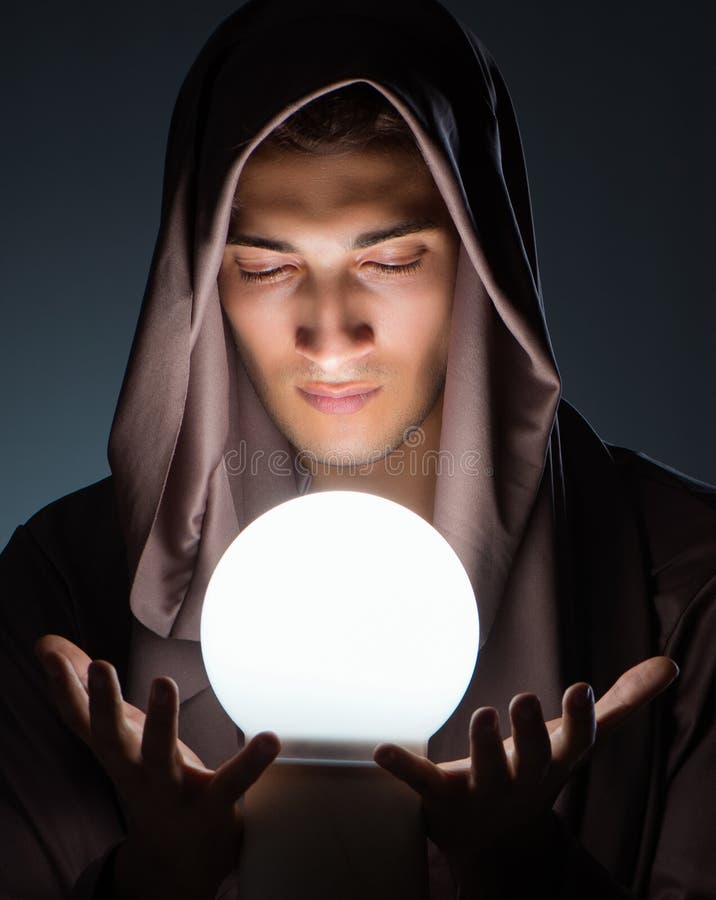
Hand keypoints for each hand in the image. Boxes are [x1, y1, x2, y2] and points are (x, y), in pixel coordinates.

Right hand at [35, 634, 279, 899]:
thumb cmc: (148, 778)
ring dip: (160, 722)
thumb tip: (47, 643)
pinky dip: (250, 762)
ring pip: (159, 757)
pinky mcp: (211, 806)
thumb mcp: (118, 735)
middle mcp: (135, 771)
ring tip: (163, 682)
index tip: (50, 658)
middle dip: (103, 704)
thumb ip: (88, 693)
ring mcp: (171, 790)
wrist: (177, 858)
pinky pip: (231, 783)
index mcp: (115, 752)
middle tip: (101, 666)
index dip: (64, 690)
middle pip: (110, 739)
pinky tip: (269, 738)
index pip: (80, 720)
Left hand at [373, 656, 677, 898]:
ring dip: (483, 746)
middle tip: (525, 698)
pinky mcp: (442, 797)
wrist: (495, 842)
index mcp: (555, 762)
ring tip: (482, 714)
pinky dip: (403, 766)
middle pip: (531, 758)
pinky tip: (381, 748)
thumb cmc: (536, 773)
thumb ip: (621, 703)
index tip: (579, 689)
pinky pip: (422, 783)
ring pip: (484, 771)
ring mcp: (481, 790)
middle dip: (530, 732)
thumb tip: (669, 664)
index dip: (579, 719)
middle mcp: (522, 779)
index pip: (576, 742)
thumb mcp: (576, 740)